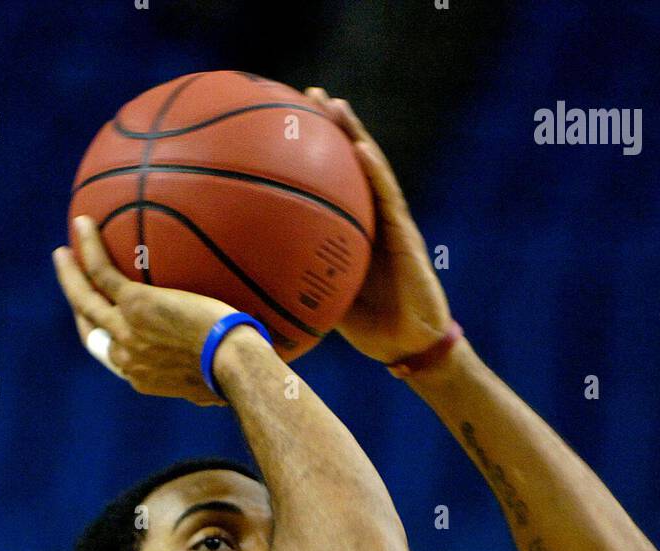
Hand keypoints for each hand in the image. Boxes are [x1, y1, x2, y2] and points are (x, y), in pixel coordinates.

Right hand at [52, 216, 237, 404]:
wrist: (232, 365)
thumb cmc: (236, 375)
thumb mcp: (214, 387)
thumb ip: (205, 379)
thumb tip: (220, 382)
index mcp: (142, 377)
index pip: (113, 358)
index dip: (104, 339)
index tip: (103, 325)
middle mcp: (126, 358)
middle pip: (89, 329)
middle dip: (78, 306)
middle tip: (73, 284)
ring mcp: (125, 330)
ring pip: (84, 299)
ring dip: (70, 275)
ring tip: (64, 252)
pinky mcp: (134, 304)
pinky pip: (101, 272)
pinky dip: (89, 247)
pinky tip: (83, 224)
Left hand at [304, 88, 452, 364]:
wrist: (410, 347)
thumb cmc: (372, 330)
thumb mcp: (324, 304)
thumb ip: (299, 288)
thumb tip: (249, 289)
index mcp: (352, 232)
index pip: (330, 184)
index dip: (310, 154)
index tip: (283, 124)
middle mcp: (372, 220)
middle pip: (349, 164)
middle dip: (330, 128)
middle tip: (305, 95)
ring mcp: (392, 224)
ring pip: (372, 169)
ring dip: (354, 134)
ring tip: (333, 103)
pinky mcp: (407, 237)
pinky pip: (390, 199)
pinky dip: (376, 172)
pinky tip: (361, 148)